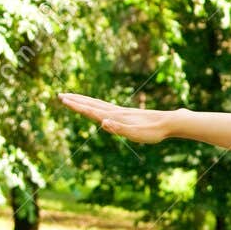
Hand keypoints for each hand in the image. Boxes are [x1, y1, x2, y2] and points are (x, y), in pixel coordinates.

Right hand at [59, 92, 173, 143]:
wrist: (169, 122)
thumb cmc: (153, 131)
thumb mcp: (136, 134)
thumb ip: (119, 129)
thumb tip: (103, 122)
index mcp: (115, 117)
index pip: (91, 110)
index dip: (77, 106)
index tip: (63, 99)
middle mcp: (117, 112)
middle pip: (92, 104)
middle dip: (76, 100)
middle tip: (61, 95)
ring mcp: (122, 112)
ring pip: (99, 104)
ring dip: (85, 101)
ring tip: (73, 97)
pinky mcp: (128, 114)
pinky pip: (107, 108)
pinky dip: (97, 105)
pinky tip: (97, 107)